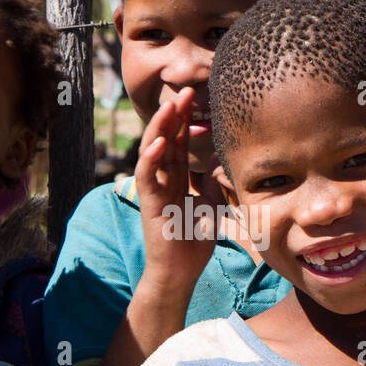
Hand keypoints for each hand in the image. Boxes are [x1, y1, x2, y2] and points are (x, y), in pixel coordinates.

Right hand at [136, 88, 223, 289]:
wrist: (180, 274)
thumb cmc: (192, 244)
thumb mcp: (210, 207)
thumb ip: (212, 183)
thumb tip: (218, 157)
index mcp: (175, 180)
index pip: (177, 143)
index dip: (184, 120)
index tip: (195, 100)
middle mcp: (162, 181)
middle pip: (164, 140)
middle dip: (174, 115)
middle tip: (186, 91)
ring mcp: (154, 191)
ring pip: (152, 152)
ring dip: (160, 128)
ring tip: (170, 106)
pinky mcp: (149, 204)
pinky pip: (147, 176)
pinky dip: (151, 157)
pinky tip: (159, 140)